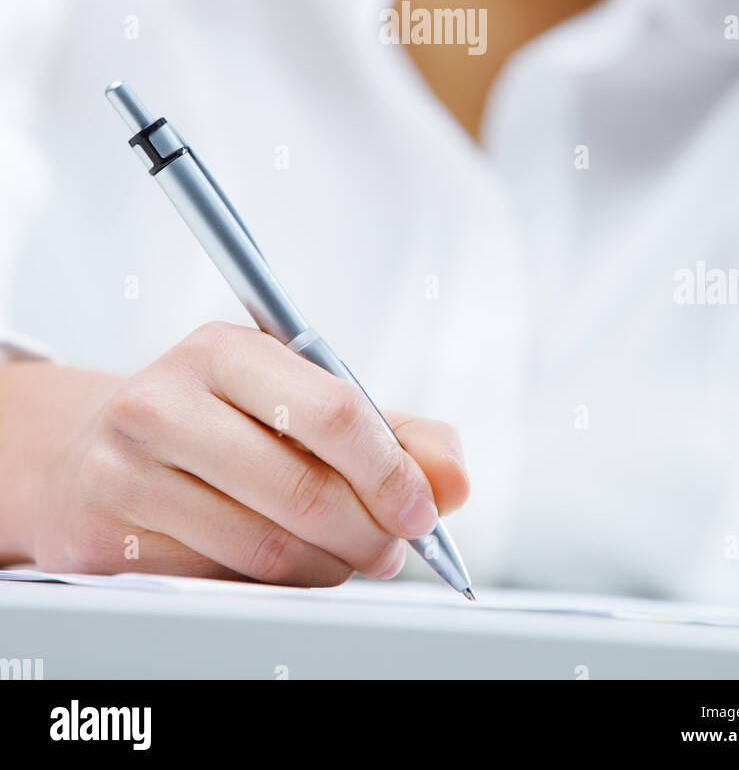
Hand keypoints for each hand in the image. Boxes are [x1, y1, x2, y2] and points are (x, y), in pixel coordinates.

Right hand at [0, 322, 469, 584]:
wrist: (85, 450)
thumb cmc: (214, 421)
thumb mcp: (297, 401)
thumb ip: (390, 432)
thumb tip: (454, 478)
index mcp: (222, 350)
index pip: (330, 411)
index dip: (390, 472)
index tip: (422, 509)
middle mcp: (164, 400)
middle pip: (303, 490)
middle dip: (369, 533)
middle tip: (391, 548)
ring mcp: (127, 469)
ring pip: (266, 548)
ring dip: (328, 567)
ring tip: (343, 558)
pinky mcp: (105, 536)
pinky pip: (220, 583)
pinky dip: (273, 587)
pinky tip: (282, 566)